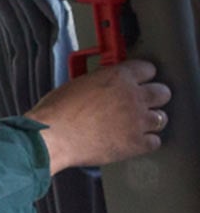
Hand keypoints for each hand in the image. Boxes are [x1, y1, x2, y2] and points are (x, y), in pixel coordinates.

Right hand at [25, 60, 170, 174]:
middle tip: (142, 104)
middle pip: (162, 92)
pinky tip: (133, 141)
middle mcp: (133, 96)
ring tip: (136, 125)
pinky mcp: (135, 143)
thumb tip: (104, 88)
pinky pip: (154, 142)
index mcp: (118, 77)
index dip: (142, 77)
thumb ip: (99, 83)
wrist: (51, 138)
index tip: (139, 82)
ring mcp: (137, 121)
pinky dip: (146, 142)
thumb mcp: (77, 85)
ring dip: (150, 121)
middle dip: (153, 98)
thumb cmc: (55, 113)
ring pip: (161, 118)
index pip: (148, 69)